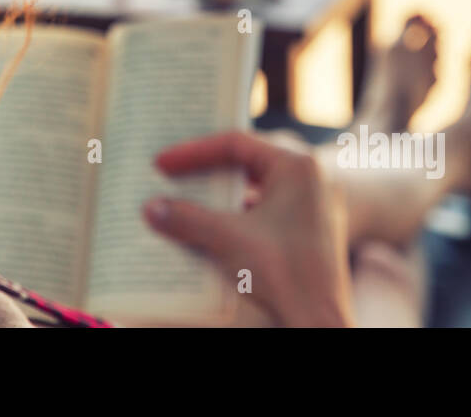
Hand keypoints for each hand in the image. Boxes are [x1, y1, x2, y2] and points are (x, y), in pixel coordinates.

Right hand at [143, 130, 353, 326]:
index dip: (193, 151)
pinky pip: (263, 216)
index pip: (235, 144)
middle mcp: (310, 181)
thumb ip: (186, 218)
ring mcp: (311, 210)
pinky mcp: (308, 236)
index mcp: (297, 167)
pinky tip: (208, 233)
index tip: (162, 163)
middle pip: (245, 165)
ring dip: (217, 199)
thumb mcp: (227, 239)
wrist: (319, 325)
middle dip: (204, 174)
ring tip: (183, 204)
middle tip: (168, 176)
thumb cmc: (286, 274)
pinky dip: (235, 220)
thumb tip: (151, 208)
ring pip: (253, 192)